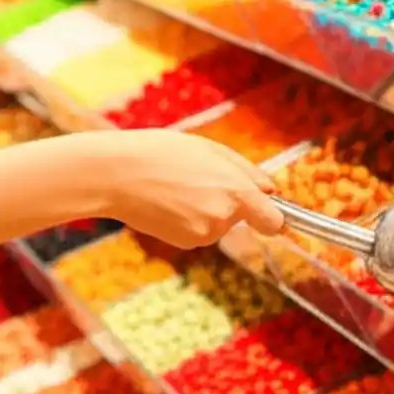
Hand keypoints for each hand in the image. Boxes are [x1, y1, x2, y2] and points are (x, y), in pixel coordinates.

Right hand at [74, 129, 284, 248]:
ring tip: (180, 186)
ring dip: (208, 208)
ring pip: (219, 223)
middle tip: (201, 179)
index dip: (275, 219)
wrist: (117, 174)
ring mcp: (203, 234)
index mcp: (237, 192)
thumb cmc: (165, 153)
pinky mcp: (184, 243)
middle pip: (242, 217)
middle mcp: (223, 218)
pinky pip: (200, 230)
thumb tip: (272, 191)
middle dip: (231, 202)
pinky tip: (169, 201)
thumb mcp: (212, 150)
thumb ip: (248, 172)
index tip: (274, 215)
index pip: (274, 222)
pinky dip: (190, 218)